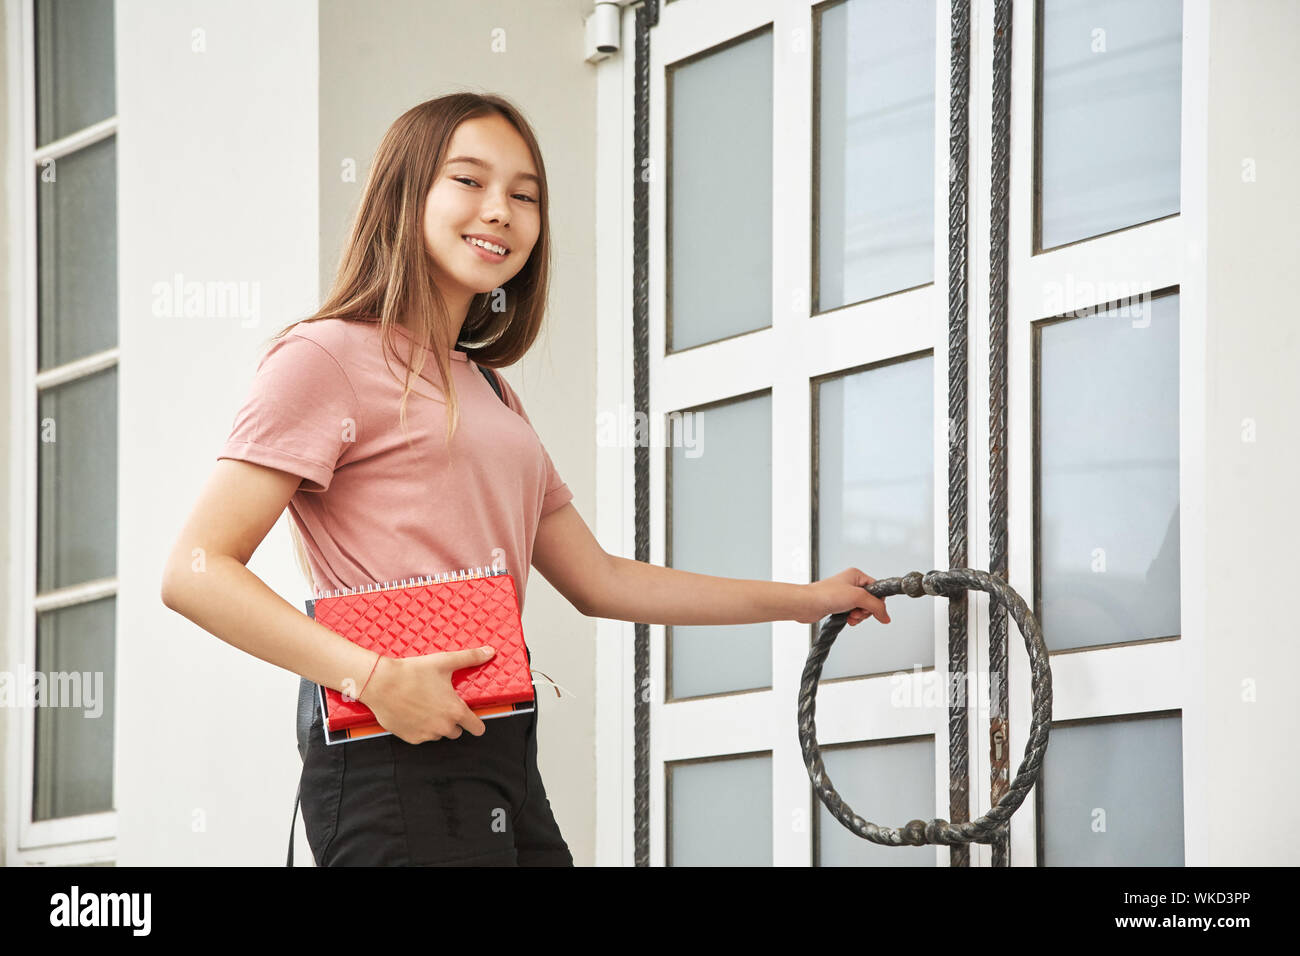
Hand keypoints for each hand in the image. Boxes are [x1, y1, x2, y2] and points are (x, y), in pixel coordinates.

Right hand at [361, 647, 493, 743]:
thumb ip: (470, 658)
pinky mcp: (411, 738)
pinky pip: (422, 736)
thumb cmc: (412, 672)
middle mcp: (443, 727)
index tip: (474, 721)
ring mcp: (426, 734)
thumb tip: (489, 652)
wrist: (381, 682)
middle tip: (441, 704)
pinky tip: (413, 712)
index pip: (477, 728)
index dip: (477, 724)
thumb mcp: (445, 661)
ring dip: (436, 725)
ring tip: (425, 705)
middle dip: (452, 721)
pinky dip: (420, 728)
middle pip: (456, 731)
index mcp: (455, 711)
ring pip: (438, 734)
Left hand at [799, 568, 890, 626]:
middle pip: (870, 601)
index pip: (877, 589)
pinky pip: (853, 614)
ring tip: (850, 616)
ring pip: (862, 609)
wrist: (806, 604)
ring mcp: (845, 595)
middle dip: (865, 611)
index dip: (877, 601)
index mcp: (856, 575)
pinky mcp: (839, 605)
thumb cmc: (825, 594)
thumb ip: (875, 606)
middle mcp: (851, 584)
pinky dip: (852, 618)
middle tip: (857, 612)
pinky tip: (847, 619)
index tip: (874, 610)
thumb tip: (886, 616)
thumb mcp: (857, 597)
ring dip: (858, 616)